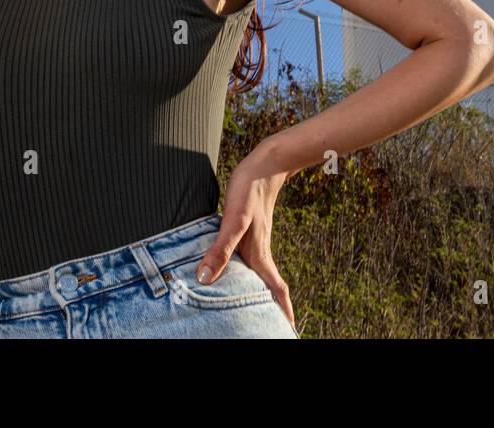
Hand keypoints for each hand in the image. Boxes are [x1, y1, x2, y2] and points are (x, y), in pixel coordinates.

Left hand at [196, 149, 294, 327]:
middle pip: (269, 287)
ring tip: (255, 308)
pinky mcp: (249, 232)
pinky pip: (249, 260)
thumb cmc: (249, 190)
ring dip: (260, 292)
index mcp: (260, 256)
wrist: (264, 164)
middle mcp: (261, 253)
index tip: (288, 330)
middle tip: (272, 326)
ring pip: (260, 274)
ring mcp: (256, 242)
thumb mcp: (233, 221)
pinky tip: (235, 271)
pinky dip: (246, 273)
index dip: (283, 311)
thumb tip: (204, 279)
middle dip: (272, 308)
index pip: (276, 291)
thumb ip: (220, 250)